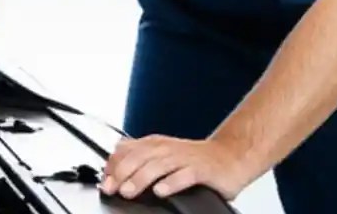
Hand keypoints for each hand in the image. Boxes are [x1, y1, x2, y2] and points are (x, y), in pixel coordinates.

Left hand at [101, 135, 255, 201]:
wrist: (231, 155)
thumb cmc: (195, 159)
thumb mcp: (163, 155)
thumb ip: (140, 160)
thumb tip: (113, 170)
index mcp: (155, 144)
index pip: (127, 150)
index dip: (113, 166)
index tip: (105, 181)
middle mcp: (167, 149)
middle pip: (139, 157)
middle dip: (122, 173)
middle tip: (112, 188)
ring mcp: (185, 158)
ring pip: (158, 166)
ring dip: (140, 179)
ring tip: (128, 191)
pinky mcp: (202, 170)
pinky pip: (185, 175)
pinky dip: (171, 183)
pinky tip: (161, 191)